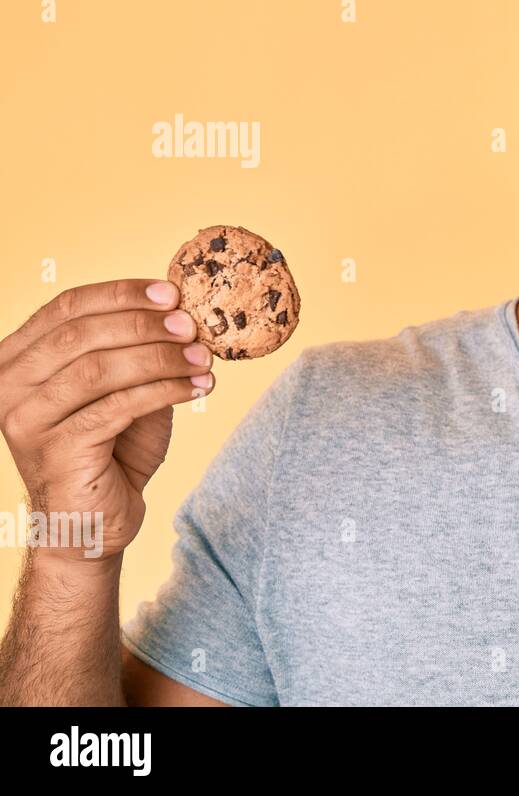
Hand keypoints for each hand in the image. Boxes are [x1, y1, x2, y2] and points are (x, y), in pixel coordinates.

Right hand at [0, 280, 215, 562]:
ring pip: (100, 368)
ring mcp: (25, 418)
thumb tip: (182, 311)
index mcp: (16, 360)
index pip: (66, 307)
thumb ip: (136, 351)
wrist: (94, 524)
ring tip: (202, 358)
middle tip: (193, 325)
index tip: (171, 291)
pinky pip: (118, 405)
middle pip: (82, 333)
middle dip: (145, 324)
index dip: (121, 293)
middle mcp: (8, 386)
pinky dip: (164, 391)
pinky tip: (196, 388)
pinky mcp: (55, 449)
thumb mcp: (124, 390)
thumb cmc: (111, 452)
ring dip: (160, 357)